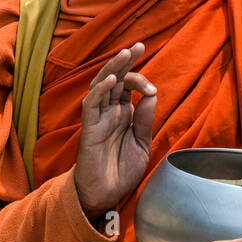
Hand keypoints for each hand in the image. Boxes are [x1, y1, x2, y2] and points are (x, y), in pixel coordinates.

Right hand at [73, 44, 156, 219]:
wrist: (104, 195)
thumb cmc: (121, 171)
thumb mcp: (142, 144)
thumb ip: (144, 119)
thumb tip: (150, 94)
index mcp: (122, 113)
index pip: (129, 86)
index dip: (140, 80)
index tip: (152, 89)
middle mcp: (109, 112)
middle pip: (116, 79)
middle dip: (126, 62)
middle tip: (138, 46)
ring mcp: (98, 118)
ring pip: (101, 86)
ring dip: (113, 69)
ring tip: (125, 54)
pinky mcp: (89, 129)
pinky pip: (91, 105)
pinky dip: (100, 91)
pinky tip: (112, 81)